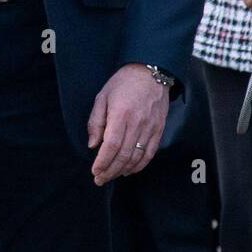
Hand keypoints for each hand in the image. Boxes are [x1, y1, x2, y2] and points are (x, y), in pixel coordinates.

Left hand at [86, 63, 168, 185]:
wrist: (150, 72)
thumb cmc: (123, 83)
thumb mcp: (102, 97)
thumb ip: (96, 121)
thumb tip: (93, 145)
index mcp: (120, 114)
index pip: (111, 145)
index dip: (102, 162)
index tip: (95, 171)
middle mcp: (137, 123)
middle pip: (123, 155)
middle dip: (110, 171)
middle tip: (100, 179)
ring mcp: (150, 127)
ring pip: (137, 157)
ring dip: (123, 170)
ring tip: (112, 175)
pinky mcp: (159, 129)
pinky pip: (150, 153)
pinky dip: (139, 165)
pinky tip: (129, 169)